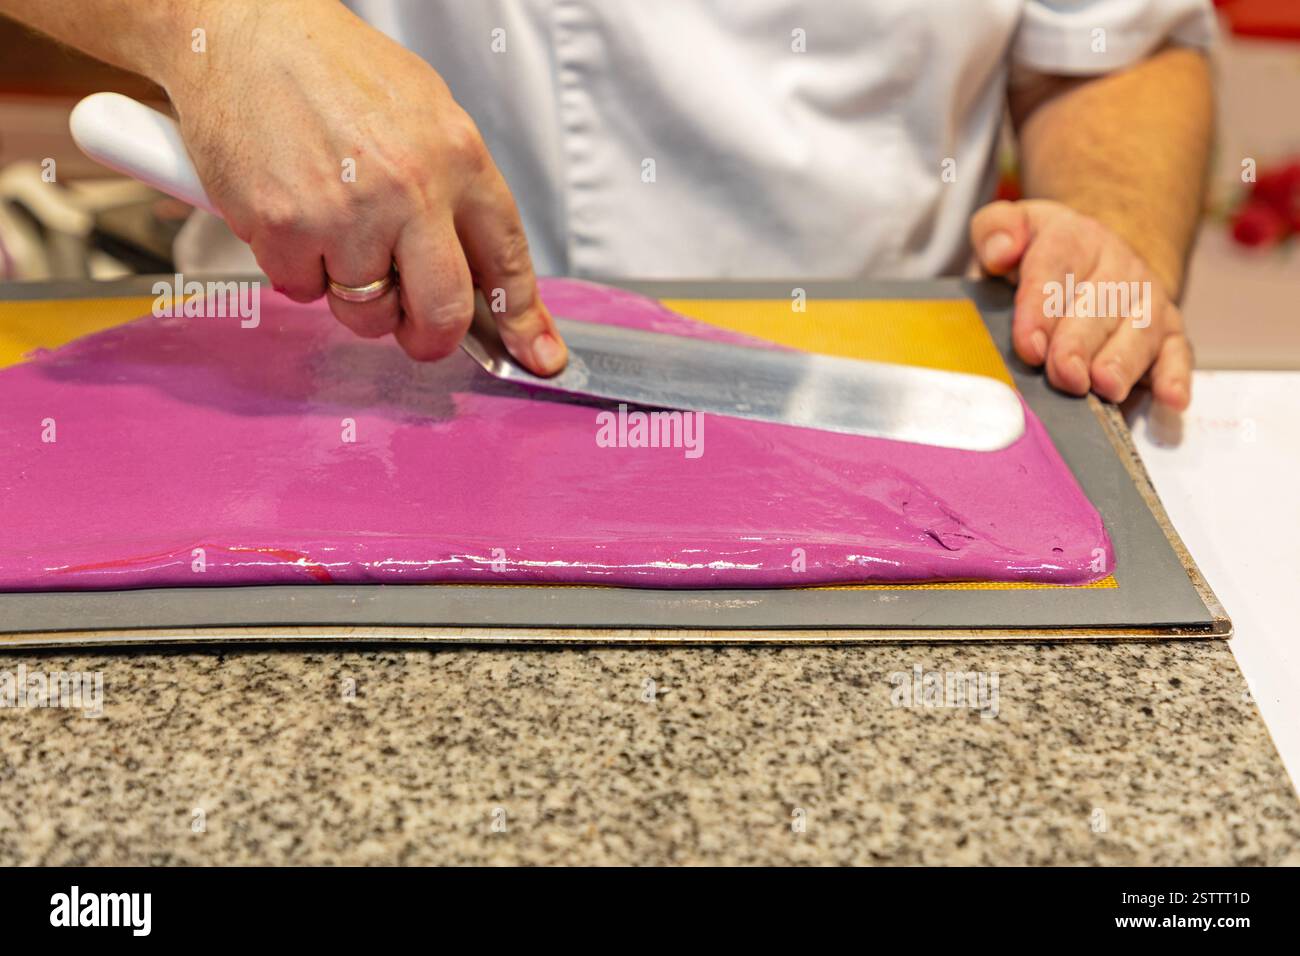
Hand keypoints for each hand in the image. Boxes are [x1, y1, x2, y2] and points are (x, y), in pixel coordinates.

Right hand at [162, 0, 565, 372]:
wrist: (244, 28)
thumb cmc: (334, 70)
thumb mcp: (426, 114)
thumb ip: (457, 194)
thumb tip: (481, 271)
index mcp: (457, 157)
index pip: (507, 260)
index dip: (524, 319)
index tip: (537, 355)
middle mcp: (410, 188)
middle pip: (442, 311)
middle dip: (429, 337)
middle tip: (414, 330)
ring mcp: (346, 212)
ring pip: (366, 311)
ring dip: (352, 293)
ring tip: (337, 234)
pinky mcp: (284, 226)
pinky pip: (303, 290)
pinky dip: (297, 267)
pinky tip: (294, 215)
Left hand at [971, 199, 1191, 409]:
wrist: (1093, 258)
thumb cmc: (1039, 256)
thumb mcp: (1009, 228)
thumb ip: (994, 230)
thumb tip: (1002, 251)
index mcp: (1073, 237)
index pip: (1056, 267)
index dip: (1041, 309)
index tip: (1029, 346)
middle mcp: (1117, 264)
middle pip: (1100, 304)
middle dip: (1080, 344)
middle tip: (1065, 375)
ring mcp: (1146, 297)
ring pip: (1140, 330)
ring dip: (1123, 361)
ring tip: (1105, 387)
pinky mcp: (1168, 327)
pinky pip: (1177, 351)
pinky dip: (1175, 376)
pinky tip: (1170, 399)